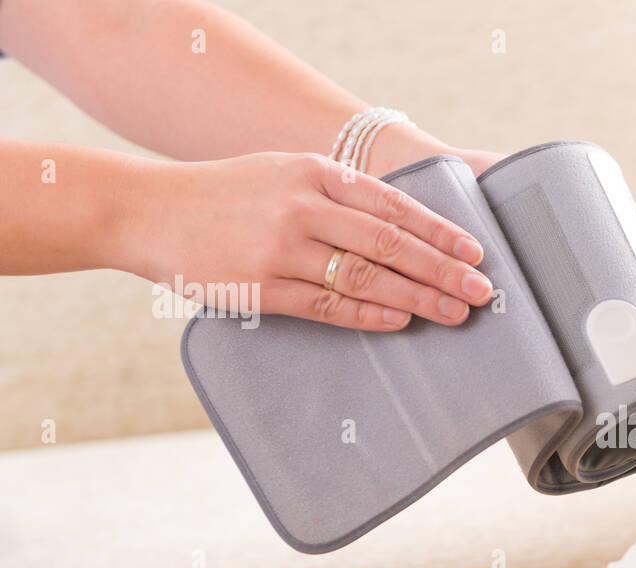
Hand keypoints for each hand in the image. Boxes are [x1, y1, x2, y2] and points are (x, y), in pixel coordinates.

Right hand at [126, 151, 494, 330]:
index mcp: (314, 172)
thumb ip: (339, 193)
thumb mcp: (285, 171)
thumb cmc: (228, 193)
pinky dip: (369, 315)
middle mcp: (302, 207)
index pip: (393, 205)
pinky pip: (327, 306)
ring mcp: (281, 248)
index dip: (440, 231)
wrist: (148, 210)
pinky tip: (402, 322)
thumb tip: (405, 226)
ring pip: (365, 277)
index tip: (475, 252)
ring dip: (417, 298)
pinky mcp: (261, 287)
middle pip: (389, 243)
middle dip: (442, 270)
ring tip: (454, 313)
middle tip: (482, 292)